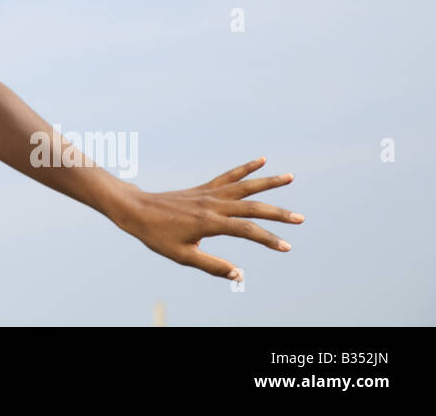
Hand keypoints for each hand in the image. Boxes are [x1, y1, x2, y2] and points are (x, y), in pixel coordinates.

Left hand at [109, 157, 303, 281]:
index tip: (287, 247)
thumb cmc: (157, 235)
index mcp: (208, 223)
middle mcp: (212, 204)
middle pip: (251, 207)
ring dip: (268, 182)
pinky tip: (261, 161)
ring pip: (244, 186)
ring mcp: (208, 194)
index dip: (268, 239)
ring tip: (290, 177)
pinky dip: (245, 168)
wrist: (135, 210)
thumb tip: (240, 274)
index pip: (246, 231)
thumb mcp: (182, 256)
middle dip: (278, 213)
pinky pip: (228, 176)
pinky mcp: (204, 188)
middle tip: (300, 219)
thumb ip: (212, 265)